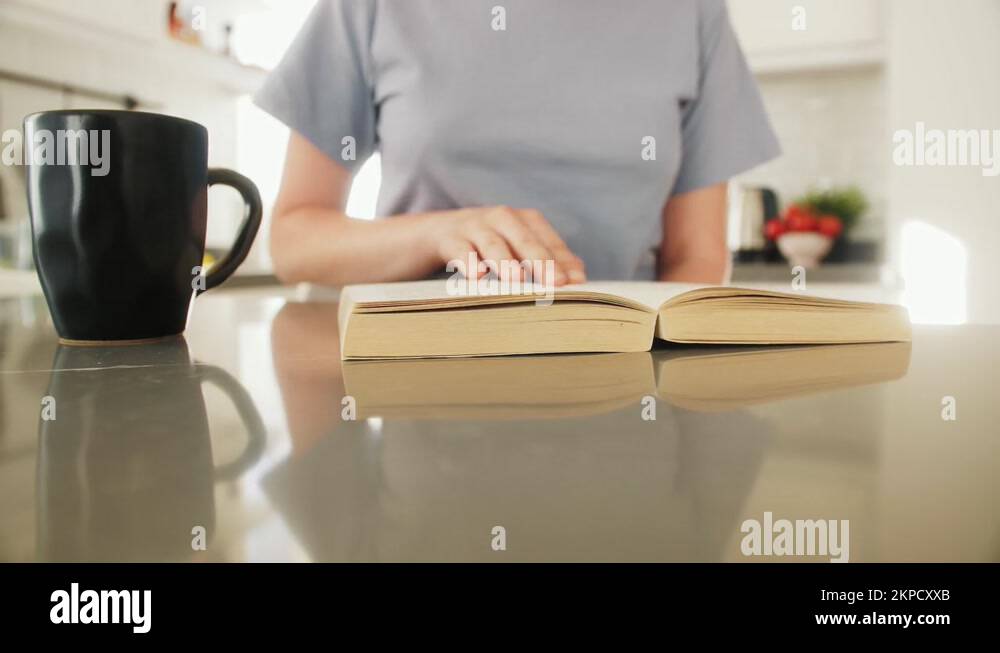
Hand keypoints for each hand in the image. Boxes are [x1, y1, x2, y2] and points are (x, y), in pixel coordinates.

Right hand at [427, 206, 585, 285]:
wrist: (438, 231)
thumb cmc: (488, 243)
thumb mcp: (517, 246)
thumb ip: (546, 258)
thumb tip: (579, 276)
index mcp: (524, 220)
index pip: (548, 241)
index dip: (563, 261)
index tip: (577, 282)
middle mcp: (502, 218)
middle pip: (525, 240)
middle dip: (541, 261)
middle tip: (556, 283)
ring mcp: (475, 227)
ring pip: (493, 244)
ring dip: (505, 261)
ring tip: (517, 279)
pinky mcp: (450, 239)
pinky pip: (460, 250)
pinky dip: (468, 261)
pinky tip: (477, 276)